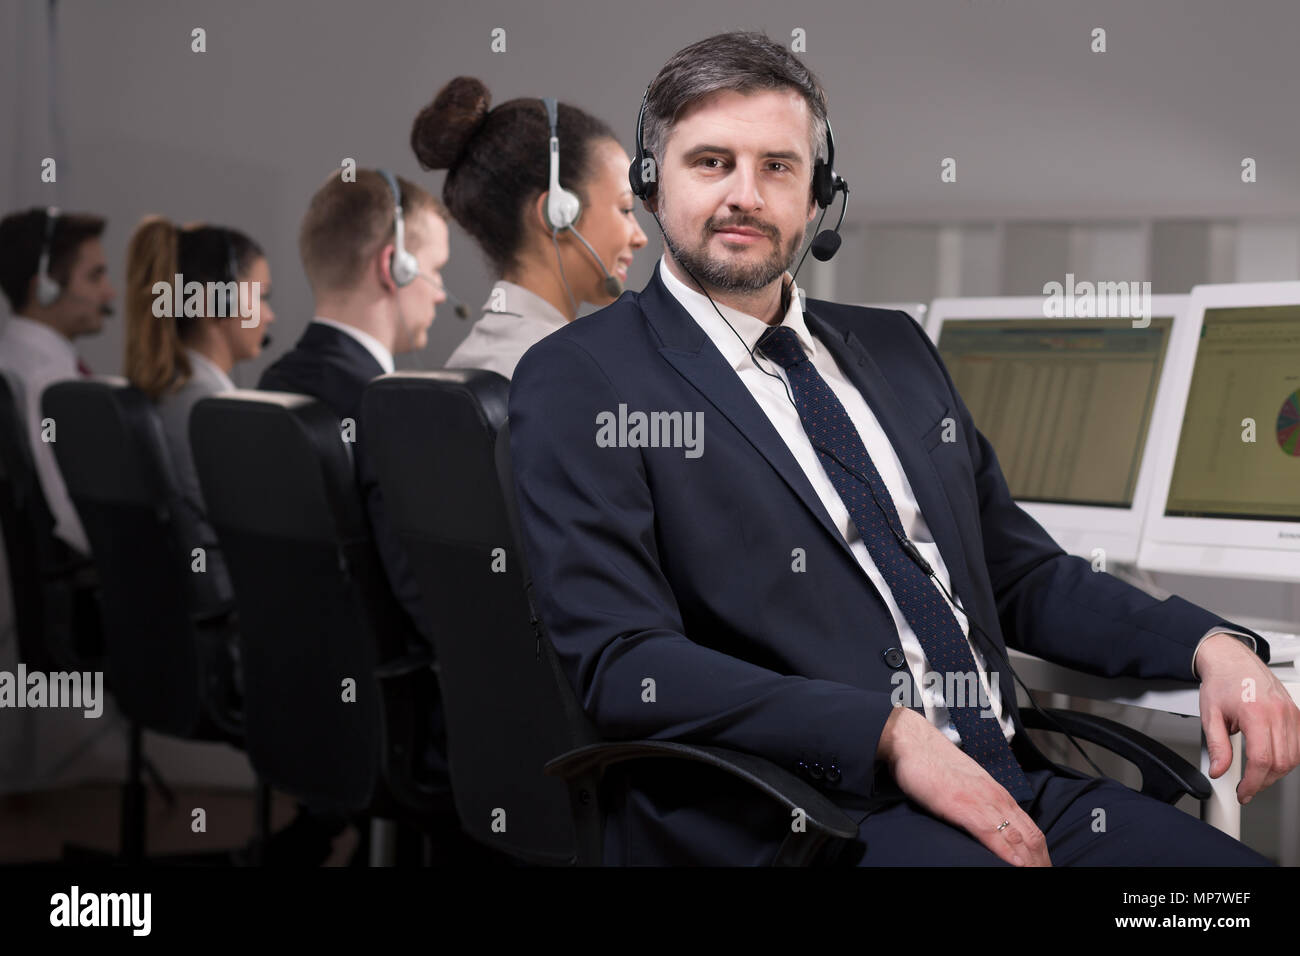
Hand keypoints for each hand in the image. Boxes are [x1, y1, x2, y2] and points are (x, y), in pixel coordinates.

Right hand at [877, 706, 1050, 865]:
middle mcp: (997, 798)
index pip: (1031, 830)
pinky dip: (1006, 851)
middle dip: (1040, 862)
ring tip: (1035, 876)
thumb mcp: (967, 787)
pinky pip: (991, 832)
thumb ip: (981, 805)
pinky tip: (1015, 864)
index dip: (1041, 855)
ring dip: (1029, 862)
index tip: (1042, 868)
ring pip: (1017, 837)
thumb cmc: (935, 766)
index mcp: (999, 795)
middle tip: (1044, 877)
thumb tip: (988, 826)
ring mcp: (982, 801)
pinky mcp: (963, 805)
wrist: (914, 743)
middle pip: (1031, 838)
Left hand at [1195, 633, 1299, 803]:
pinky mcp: (1296, 712)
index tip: (1243, 791)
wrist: (1231, 660)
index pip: (1262, 760)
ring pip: (1294, 757)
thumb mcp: (1210, 715)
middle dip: (1264, 781)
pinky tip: (1271, 759)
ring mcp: (1291, 712)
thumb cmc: (1221, 682)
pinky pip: (1298, 744)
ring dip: (1276, 772)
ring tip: (1257, 775)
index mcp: (1256, 713)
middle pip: (1281, 762)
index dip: (1253, 782)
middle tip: (1248, 787)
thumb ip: (1217, 746)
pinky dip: (1287, 757)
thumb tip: (1219, 770)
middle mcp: (1279, 713)